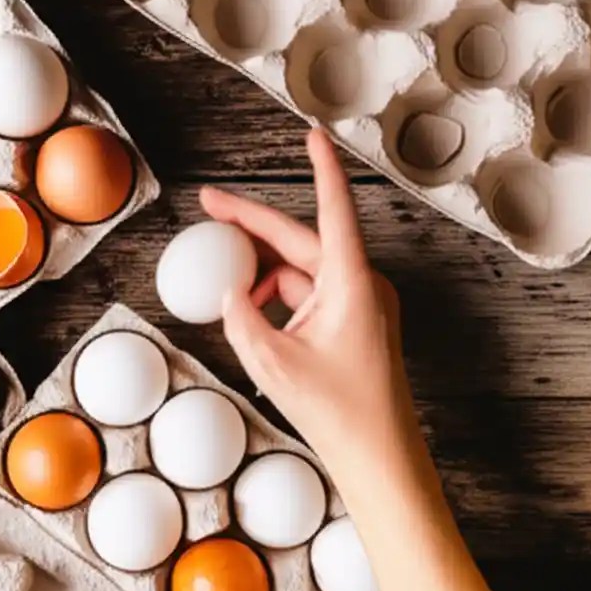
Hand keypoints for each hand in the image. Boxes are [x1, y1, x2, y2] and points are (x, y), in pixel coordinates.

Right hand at [203, 129, 412, 453]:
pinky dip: (278, 296)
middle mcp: (360, 284)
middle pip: (302, 238)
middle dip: (252, 224)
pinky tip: (250, 311)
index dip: (321, 167)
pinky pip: (310, 294)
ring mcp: (359, 304)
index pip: (334, 208)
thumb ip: (243, 321)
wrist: (380, 457)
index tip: (312, 133)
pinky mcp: (354, 323)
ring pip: (303, 268)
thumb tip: (230, 294)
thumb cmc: (341, 413)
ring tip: (223, 280)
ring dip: (263, 270)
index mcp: (350, 282)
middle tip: (210, 206)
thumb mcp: (274, 365)